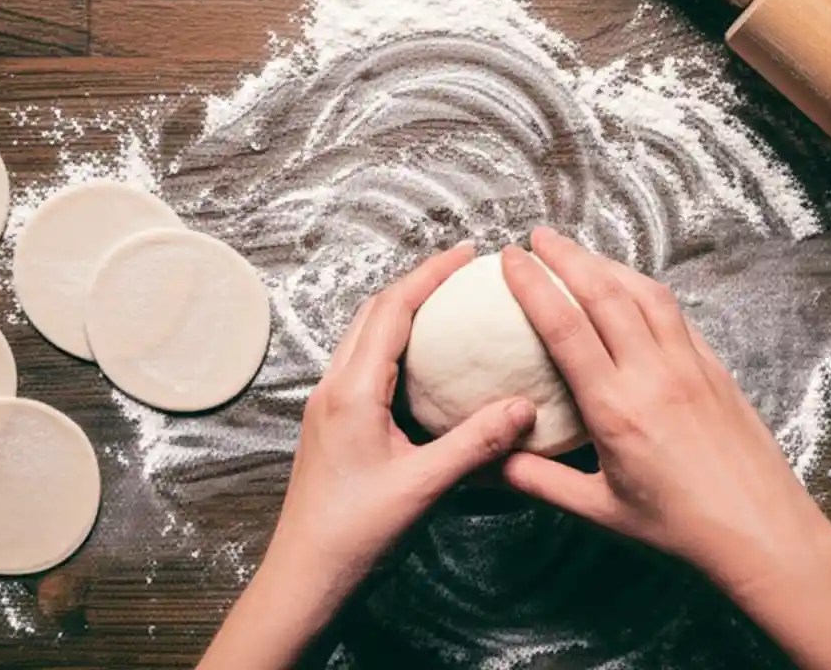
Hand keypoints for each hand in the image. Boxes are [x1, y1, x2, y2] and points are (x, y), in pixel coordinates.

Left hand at [274, 243, 535, 573]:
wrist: (305, 577)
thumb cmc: (355, 535)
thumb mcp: (425, 486)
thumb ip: (476, 444)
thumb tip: (525, 407)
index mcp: (352, 392)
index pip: (392, 310)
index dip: (429, 275)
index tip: (464, 254)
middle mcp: (333, 388)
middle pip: (373, 313)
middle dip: (416, 283)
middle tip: (459, 270)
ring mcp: (327, 406)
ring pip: (363, 337)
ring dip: (401, 311)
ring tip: (444, 305)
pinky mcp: (331, 425)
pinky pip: (362, 365)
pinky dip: (393, 345)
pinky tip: (423, 364)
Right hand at [499, 228, 830, 669]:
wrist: (764, 534)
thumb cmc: (682, 530)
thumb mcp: (600, 511)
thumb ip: (541, 481)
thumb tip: (493, 462)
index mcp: (616, 409)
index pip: (565, 328)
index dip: (534, 285)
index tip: (511, 260)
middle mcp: (653, 375)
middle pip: (605, 293)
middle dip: (567, 256)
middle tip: (539, 236)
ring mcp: (690, 366)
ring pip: (645, 293)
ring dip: (608, 264)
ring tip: (580, 253)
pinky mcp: (715, 369)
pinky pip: (675, 314)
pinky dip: (645, 289)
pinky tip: (632, 289)